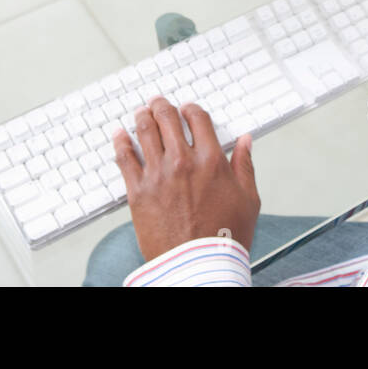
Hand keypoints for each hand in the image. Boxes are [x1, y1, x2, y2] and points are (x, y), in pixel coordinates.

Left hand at [114, 97, 259, 262]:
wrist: (197, 265)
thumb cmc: (225, 237)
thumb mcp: (248, 199)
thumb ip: (245, 165)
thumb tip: (246, 141)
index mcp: (211, 160)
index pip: (198, 119)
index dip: (191, 109)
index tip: (188, 109)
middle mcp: (182, 161)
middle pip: (167, 119)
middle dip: (162, 106)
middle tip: (158, 103)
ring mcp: (157, 175)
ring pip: (144, 132)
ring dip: (142, 117)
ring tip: (141, 112)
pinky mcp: (137, 192)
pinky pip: (124, 158)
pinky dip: (120, 142)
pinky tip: (119, 135)